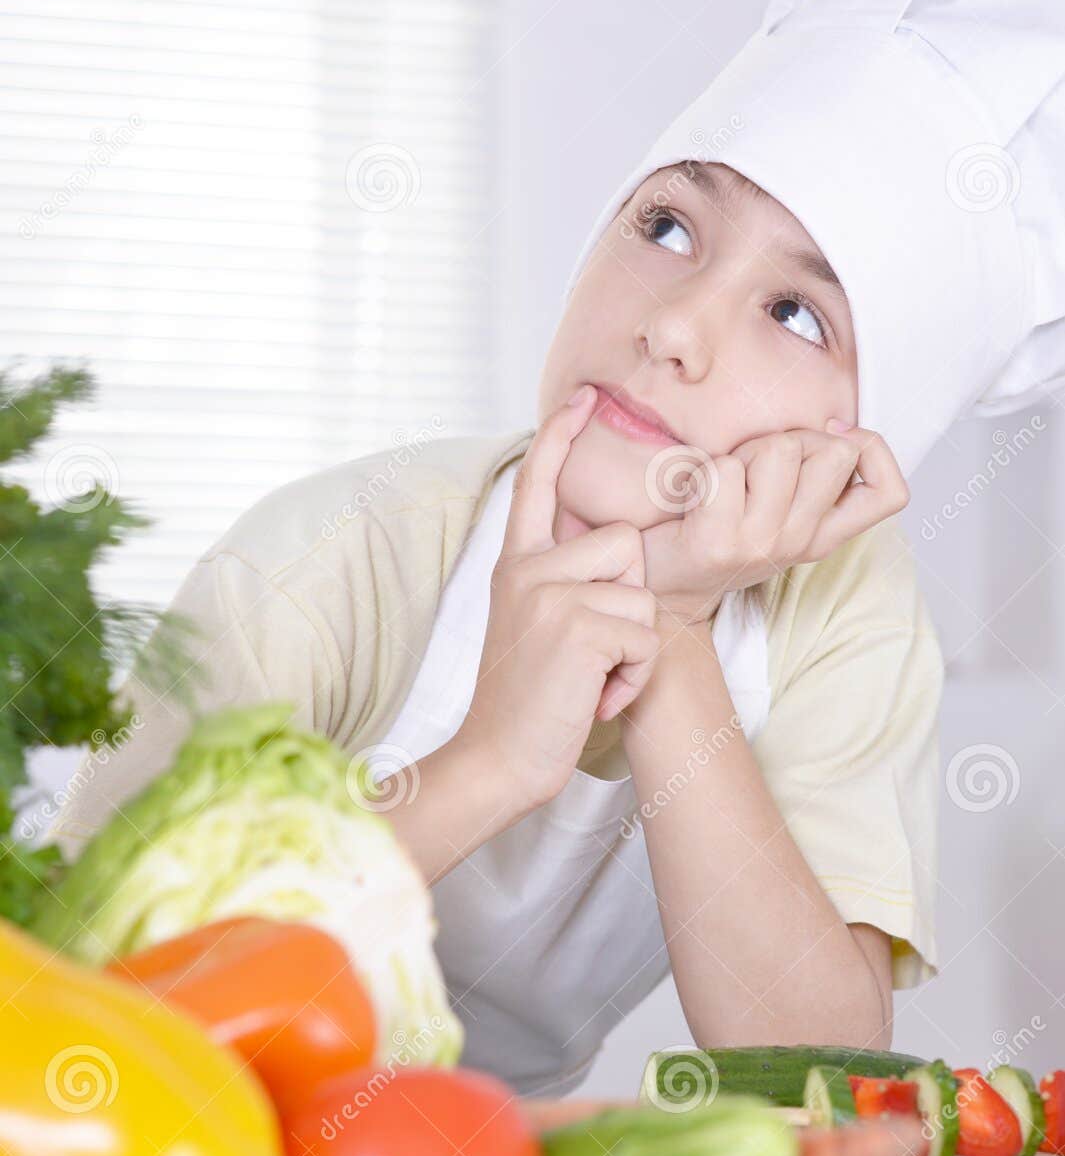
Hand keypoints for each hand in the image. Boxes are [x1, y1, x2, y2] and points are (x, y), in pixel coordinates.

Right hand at [454, 386, 660, 815]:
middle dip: (629, 598)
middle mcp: (526, 569)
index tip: (581, 396)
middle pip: (625, 541)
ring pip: (642, 590)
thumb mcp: (535, 625)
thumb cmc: (529, 702)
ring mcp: (549, 594)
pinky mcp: (577, 626)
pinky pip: (646, 635)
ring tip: (592, 676)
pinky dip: (633, 675)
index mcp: (515, 564)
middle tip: (590, 652)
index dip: (559, 438)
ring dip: (634, 645)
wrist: (498, 760)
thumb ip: (561, 580)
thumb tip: (618, 547)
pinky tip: (595, 696)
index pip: (537, 485)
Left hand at [640, 423, 908, 623]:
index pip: (892, 494)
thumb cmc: (721, 530)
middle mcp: (800, 542)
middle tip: (759, 465)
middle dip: (795, 438)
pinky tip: (697, 498)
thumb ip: (811, 477)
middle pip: (835, 452)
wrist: (664, 582)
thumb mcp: (780, 510)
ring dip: (746, 452)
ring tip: (727, 481)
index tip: (836, 436)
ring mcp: (762, 543)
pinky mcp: (719, 540)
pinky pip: (725, 469)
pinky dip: (704, 470)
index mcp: (824, 535)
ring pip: (781, 450)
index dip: (875, 449)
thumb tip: (835, 426)